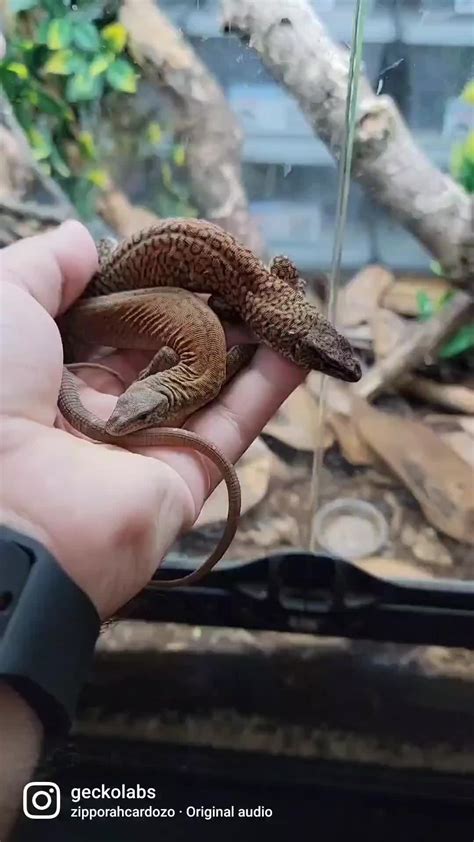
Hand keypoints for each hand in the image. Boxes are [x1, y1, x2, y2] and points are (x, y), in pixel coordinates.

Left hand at [0, 221, 304, 617]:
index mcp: (54, 370)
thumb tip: (84, 238)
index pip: (116, 320)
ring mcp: (147, 445)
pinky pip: (233, 425)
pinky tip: (295, 346)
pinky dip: (268, 387)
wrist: (5, 506)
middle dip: (209, 310)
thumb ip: (43, 266)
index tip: (191, 253)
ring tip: (283, 298)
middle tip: (247, 271)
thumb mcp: (0, 302)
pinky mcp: (186, 476)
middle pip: (169, 350)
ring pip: (210, 385)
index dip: (155, 286)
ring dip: (248, 343)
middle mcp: (103, 407)